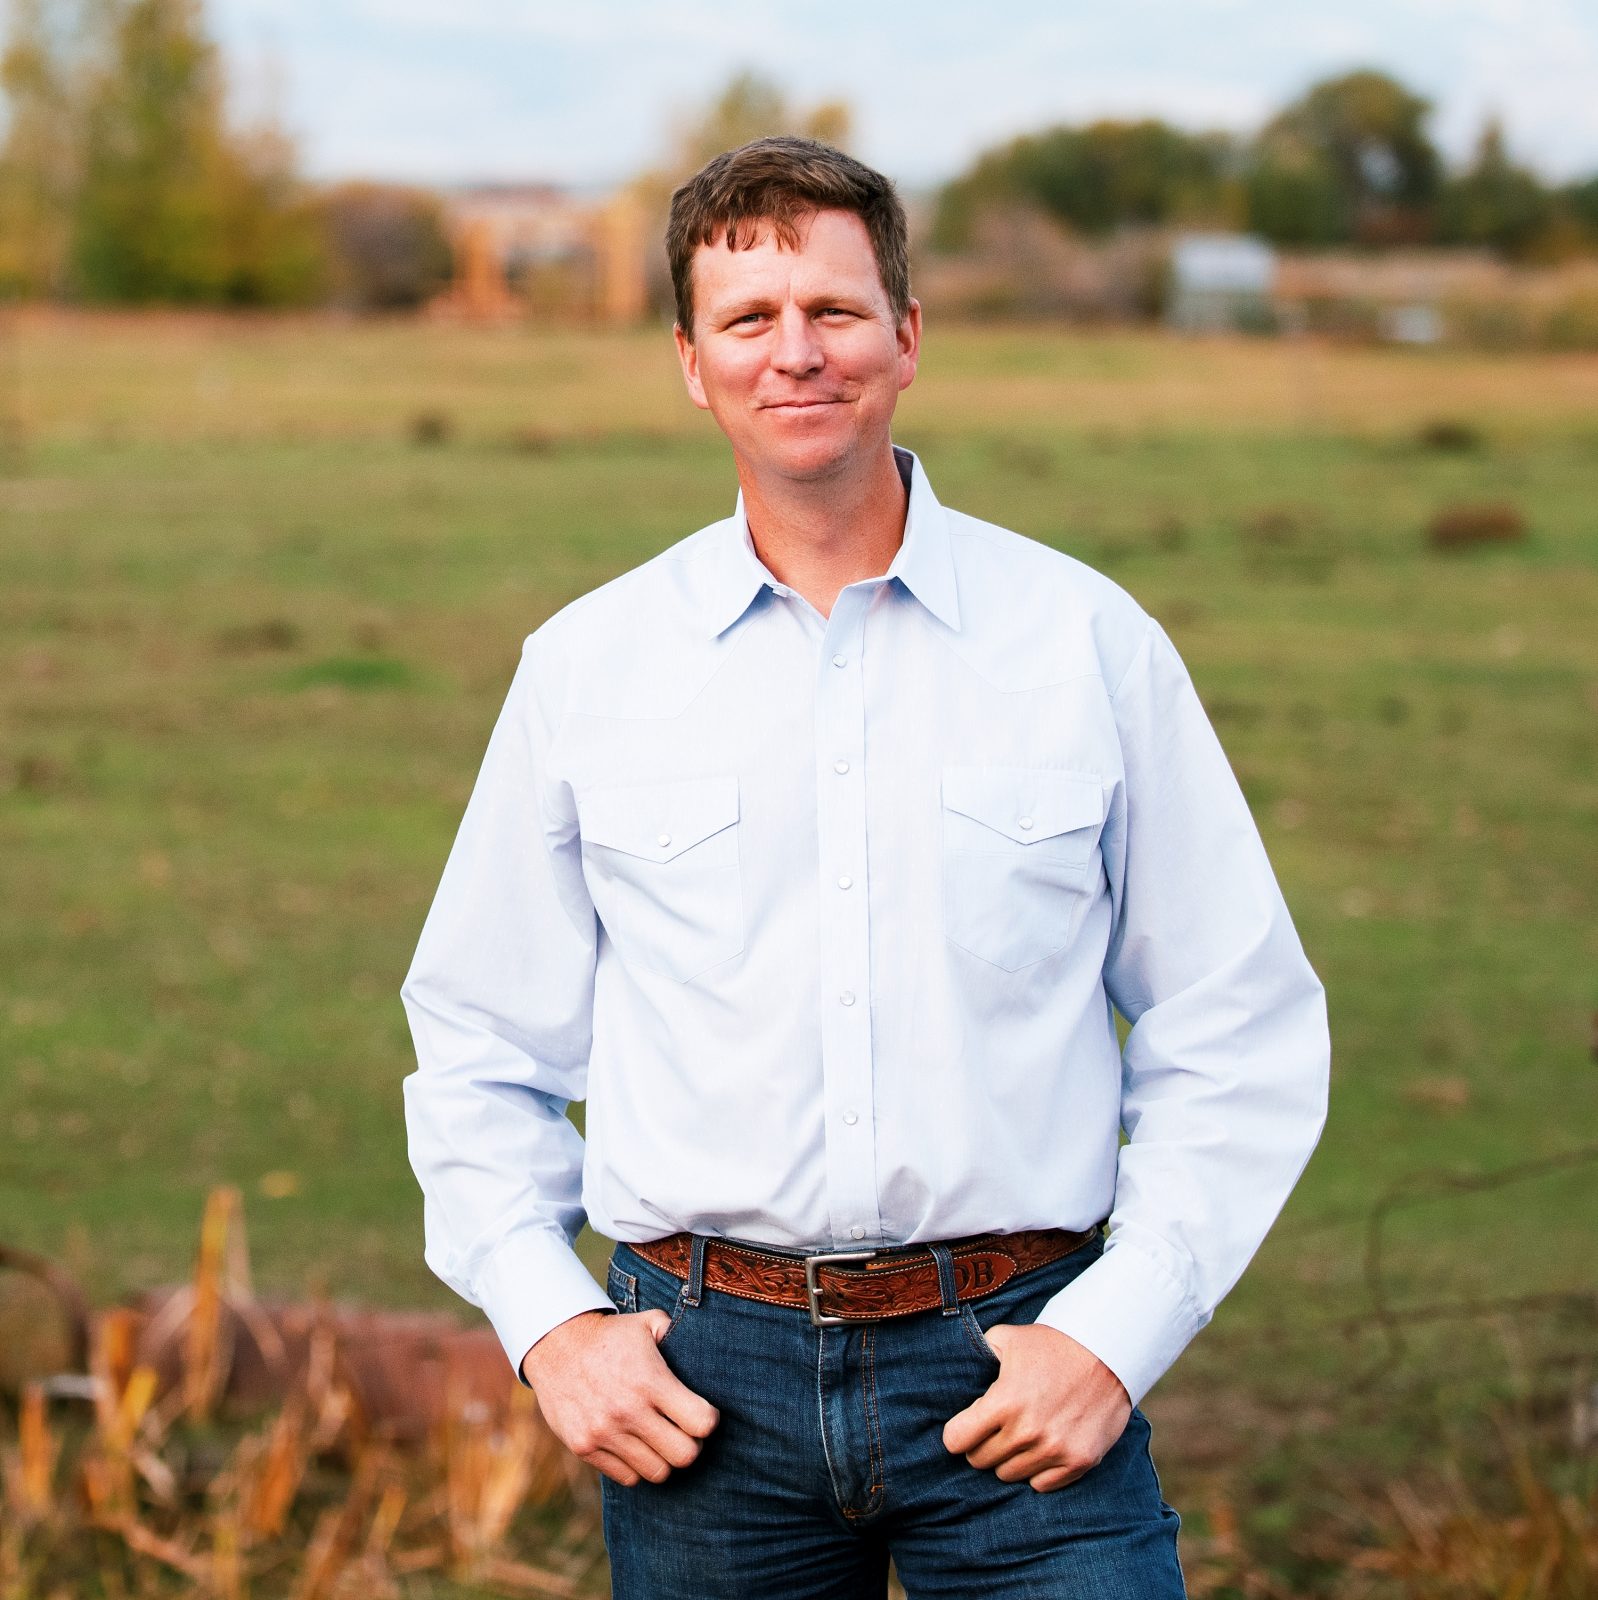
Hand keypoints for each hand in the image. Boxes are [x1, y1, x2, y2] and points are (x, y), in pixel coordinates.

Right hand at [520, 1309, 719, 1485]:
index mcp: (650, 1381)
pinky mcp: (584, 1448)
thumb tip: (702, 1345)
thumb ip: (677, 1334)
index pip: (701, 1423)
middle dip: (690, 1445)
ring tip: (658, 1439)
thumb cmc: (610, 1335)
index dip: (708, 1421)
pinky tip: (634, 1445)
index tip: (702, 1414)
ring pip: (657, 1472)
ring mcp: (604, 1433)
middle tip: (683, 1432)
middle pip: (684, 1456)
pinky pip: (627, 1477)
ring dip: (663, 1458)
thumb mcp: (647, 1323)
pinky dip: (636, 1466)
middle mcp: (628, 1411)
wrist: (555, 1345)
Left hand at [942, 1323, 1130, 1491]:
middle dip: (982, 1444)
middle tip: (995, 1428)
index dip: (957, 1434)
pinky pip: (1041, 1485)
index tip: (965, 1427)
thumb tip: (957, 1370)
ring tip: (1019, 1435)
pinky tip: (1041, 1447)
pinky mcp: (1078, 1462)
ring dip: (1009, 1458)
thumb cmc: (1052, 1344)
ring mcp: (1054, 1449)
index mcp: (1004, 1401)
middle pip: (980, 1460)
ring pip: (1009, 1475)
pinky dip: (1037, 1471)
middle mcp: (1027, 1431)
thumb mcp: (1007, 1338)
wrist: (1108, 1353)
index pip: (957, 1440)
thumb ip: (978, 1355)